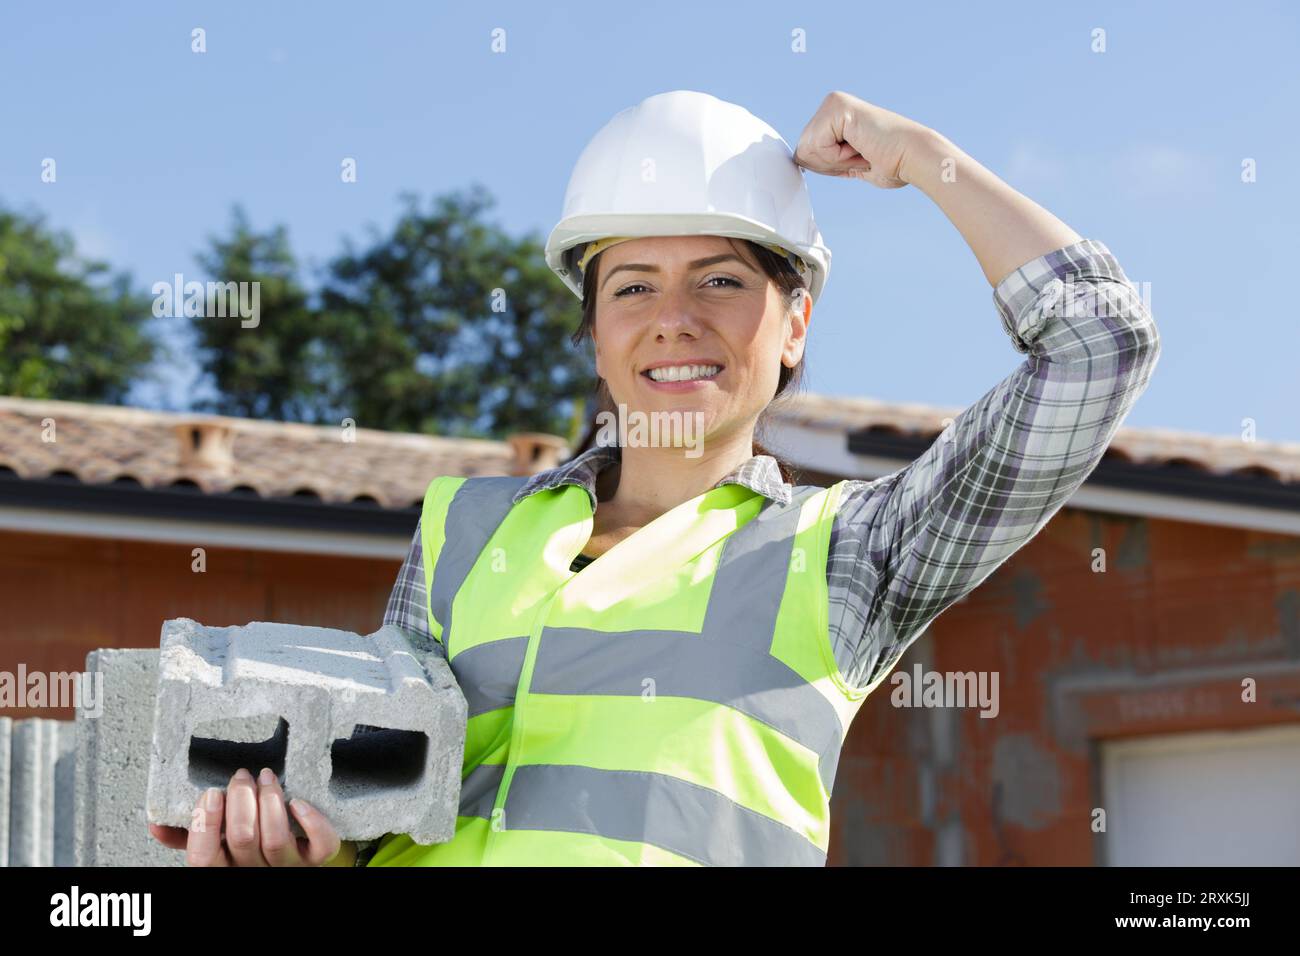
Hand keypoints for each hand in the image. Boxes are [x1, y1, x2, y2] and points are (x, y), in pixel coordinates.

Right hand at [148, 766, 348, 865]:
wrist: (290, 859)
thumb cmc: (247, 848)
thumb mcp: (214, 846)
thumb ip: (189, 835)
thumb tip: (156, 823)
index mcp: (223, 867)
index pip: (202, 858)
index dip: (204, 825)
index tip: (211, 793)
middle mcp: (252, 871)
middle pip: (242, 839)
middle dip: (241, 799)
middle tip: (241, 776)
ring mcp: (286, 866)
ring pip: (275, 839)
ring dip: (270, 801)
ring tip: (266, 777)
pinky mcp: (314, 860)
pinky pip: (320, 845)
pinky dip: (311, 821)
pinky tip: (299, 802)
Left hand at [793, 91, 934, 189]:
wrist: (914, 157)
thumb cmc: (891, 163)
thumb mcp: (846, 162)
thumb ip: (824, 157)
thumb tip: (799, 158)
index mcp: (833, 115)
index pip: (804, 152)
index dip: (827, 167)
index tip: (857, 157)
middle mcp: (832, 104)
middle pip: (802, 151)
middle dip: (829, 165)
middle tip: (861, 154)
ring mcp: (834, 103)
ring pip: (807, 150)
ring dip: (835, 161)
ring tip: (862, 150)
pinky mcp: (838, 108)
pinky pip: (817, 146)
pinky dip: (838, 157)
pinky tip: (861, 146)